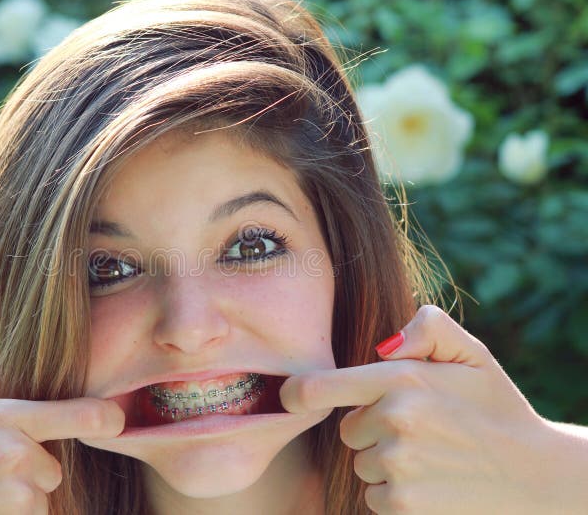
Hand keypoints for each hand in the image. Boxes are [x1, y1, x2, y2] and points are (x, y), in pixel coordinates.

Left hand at [279, 305, 562, 514]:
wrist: (535, 474)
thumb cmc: (495, 408)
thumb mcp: (471, 353)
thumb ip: (428, 327)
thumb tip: (383, 344)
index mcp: (402, 380)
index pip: (317, 388)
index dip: (295, 393)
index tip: (289, 398)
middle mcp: (394, 420)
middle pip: (347, 429)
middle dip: (371, 429)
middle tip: (417, 428)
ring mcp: (397, 465)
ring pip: (361, 462)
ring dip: (384, 461)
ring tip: (429, 455)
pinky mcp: (403, 502)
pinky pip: (375, 495)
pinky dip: (395, 492)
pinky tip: (430, 481)